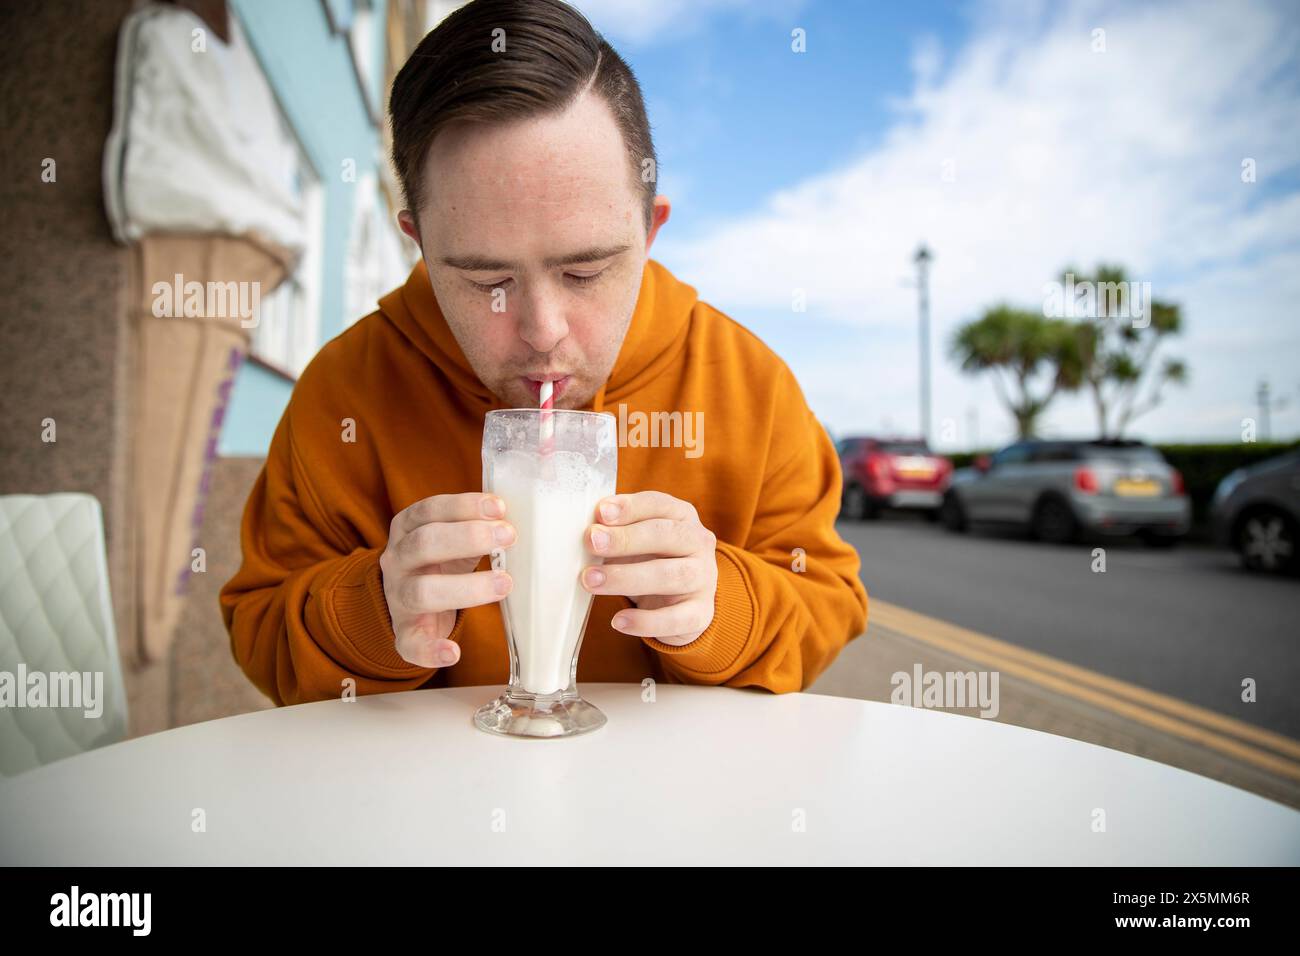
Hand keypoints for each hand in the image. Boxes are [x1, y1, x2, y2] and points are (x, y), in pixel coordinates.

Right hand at [379, 492, 514, 667]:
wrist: (407, 599)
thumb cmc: (441, 561)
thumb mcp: (452, 535)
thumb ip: (478, 523)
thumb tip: (529, 507)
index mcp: (408, 529)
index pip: (429, 510)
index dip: (463, 506)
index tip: (498, 507)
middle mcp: (398, 560)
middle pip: (424, 544)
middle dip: (468, 537)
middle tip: (510, 536)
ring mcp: (399, 597)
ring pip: (421, 591)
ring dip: (465, 588)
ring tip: (505, 584)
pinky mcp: (405, 633)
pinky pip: (412, 643)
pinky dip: (432, 650)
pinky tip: (453, 651)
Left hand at [580, 491, 717, 644]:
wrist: (680, 602)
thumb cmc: (650, 560)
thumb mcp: (636, 540)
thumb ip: (615, 532)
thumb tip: (586, 533)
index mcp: (681, 516)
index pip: (659, 504)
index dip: (630, 507)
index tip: (601, 513)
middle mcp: (698, 543)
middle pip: (667, 535)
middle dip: (626, 539)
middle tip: (591, 542)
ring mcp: (704, 578)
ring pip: (673, 575)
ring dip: (628, 578)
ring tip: (591, 581)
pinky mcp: (701, 613)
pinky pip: (677, 618)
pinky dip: (646, 621)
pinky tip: (619, 621)